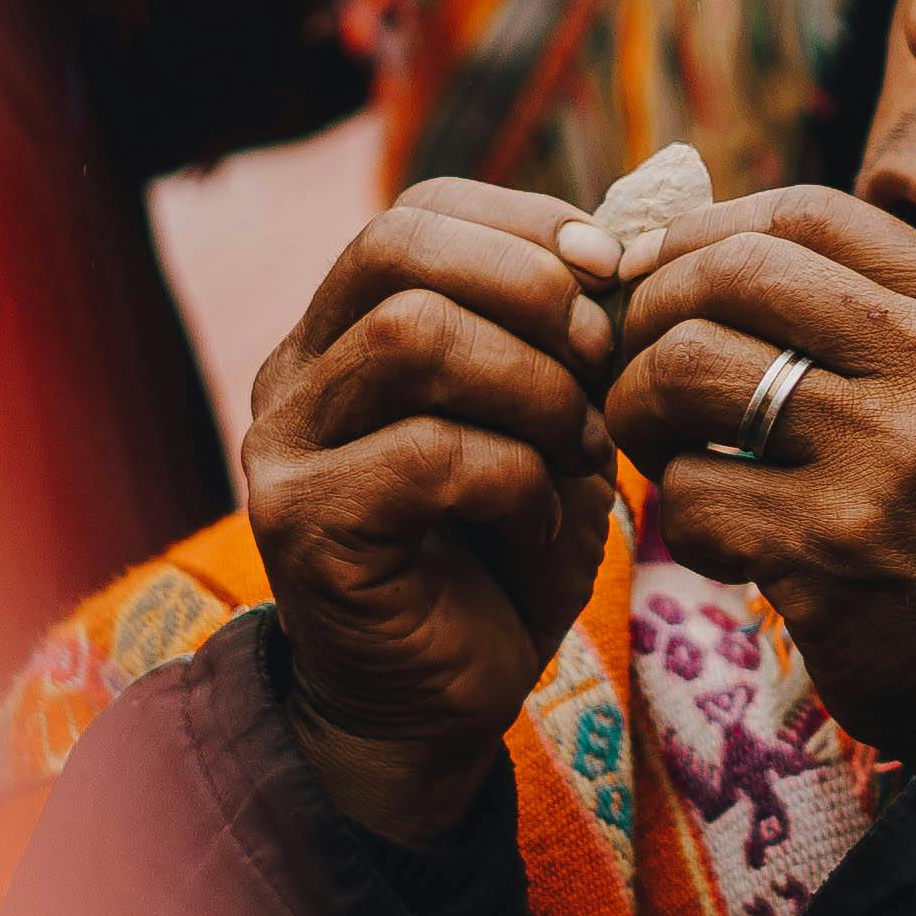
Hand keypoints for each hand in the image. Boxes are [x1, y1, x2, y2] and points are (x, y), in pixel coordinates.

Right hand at [244, 182, 620, 841]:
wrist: (446, 705)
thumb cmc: (506, 556)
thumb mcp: (556, 423)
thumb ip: (571, 339)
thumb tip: (630, 243)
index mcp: (349, 328)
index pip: (419, 211)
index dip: (527, 223)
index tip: (612, 272)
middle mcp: (298, 373)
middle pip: (396, 246)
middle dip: (530, 289)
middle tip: (603, 359)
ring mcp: (286, 446)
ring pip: (412, 337)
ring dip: (532, 386)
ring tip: (578, 450)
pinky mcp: (302, 526)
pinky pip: (426, 454)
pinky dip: (513, 478)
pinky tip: (536, 522)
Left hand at [607, 190, 915, 760]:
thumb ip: (884, 318)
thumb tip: (709, 249)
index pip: (809, 214)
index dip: (707, 230)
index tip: (661, 270)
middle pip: (736, 271)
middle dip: (655, 308)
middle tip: (638, 361)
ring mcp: (885, 458)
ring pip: (689, 368)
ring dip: (640, 406)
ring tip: (659, 443)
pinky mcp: (828, 548)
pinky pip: (690, 492)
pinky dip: (681, 513)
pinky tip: (723, 541)